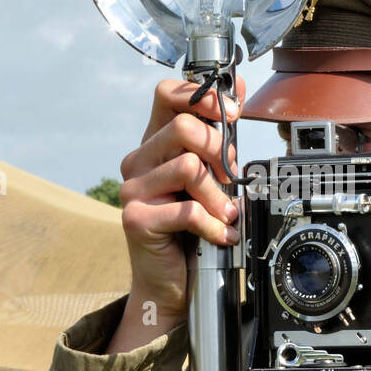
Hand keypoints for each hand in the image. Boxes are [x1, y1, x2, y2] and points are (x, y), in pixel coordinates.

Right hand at [106, 76, 244, 353]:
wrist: (171, 282)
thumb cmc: (192, 227)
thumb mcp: (211, 175)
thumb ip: (219, 136)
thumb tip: (238, 89)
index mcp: (155, 144)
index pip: (167, 94)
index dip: (202, 96)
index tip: (230, 114)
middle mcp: (138, 161)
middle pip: (184, 127)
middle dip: (220, 152)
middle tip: (230, 179)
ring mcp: (132, 190)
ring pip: (190, 167)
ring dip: (219, 196)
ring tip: (226, 215)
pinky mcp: (136, 219)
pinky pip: (188, 210)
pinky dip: (213, 225)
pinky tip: (218, 235)